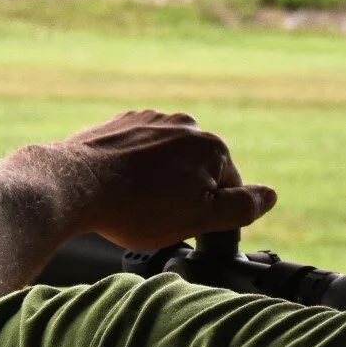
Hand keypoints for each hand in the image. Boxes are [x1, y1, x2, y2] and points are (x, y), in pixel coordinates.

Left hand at [30, 110, 276, 249]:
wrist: (74, 185)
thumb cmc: (137, 207)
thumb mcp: (200, 218)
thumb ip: (242, 206)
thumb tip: (271, 194)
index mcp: (211, 145)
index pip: (229, 188)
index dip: (211, 215)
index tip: (185, 227)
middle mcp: (184, 123)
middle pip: (198, 171)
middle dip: (184, 195)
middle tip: (157, 218)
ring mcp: (149, 119)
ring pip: (167, 161)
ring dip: (158, 182)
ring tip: (135, 205)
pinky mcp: (119, 124)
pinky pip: (138, 153)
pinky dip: (133, 171)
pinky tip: (118, 189)